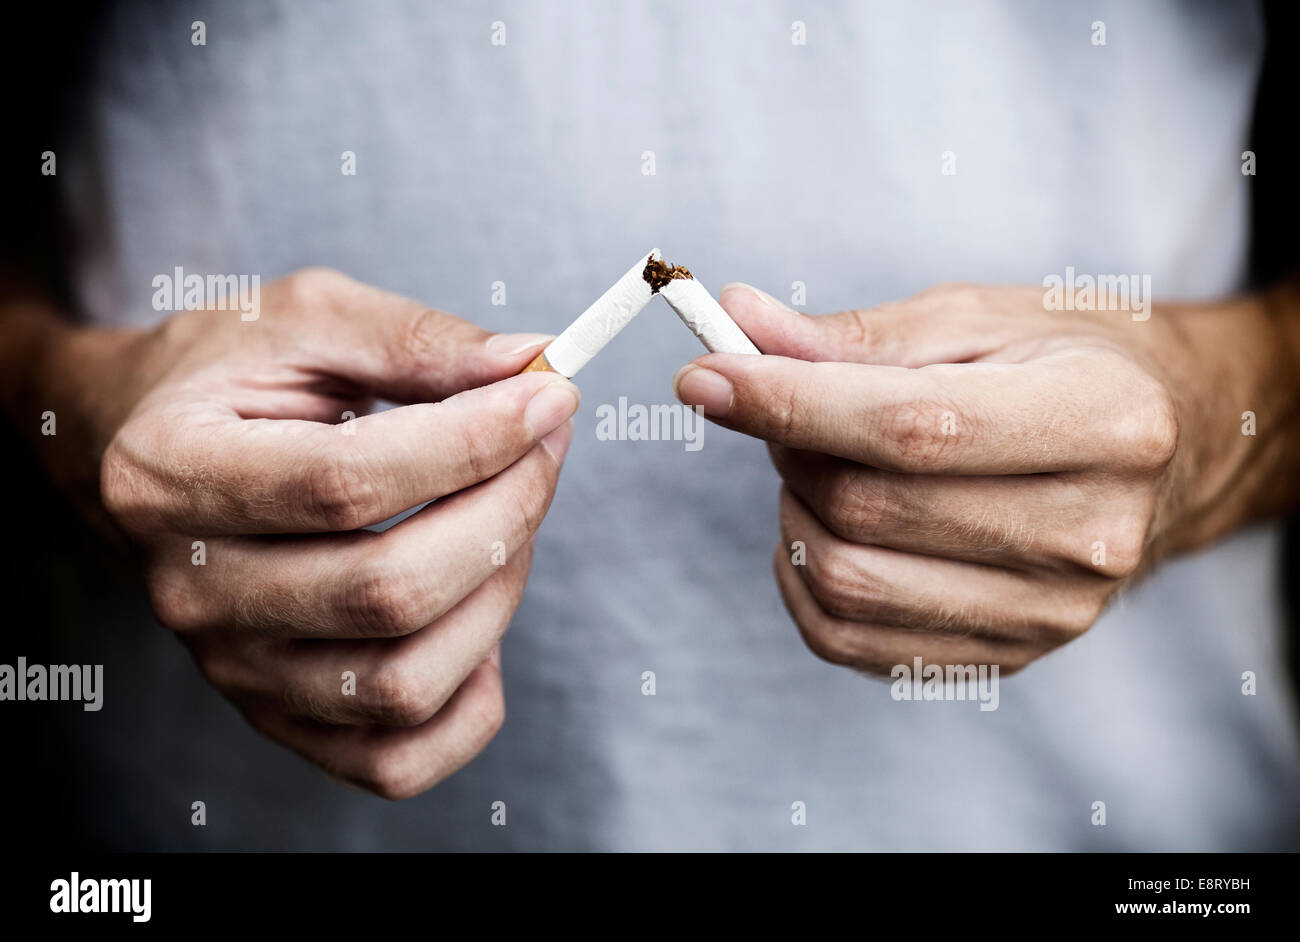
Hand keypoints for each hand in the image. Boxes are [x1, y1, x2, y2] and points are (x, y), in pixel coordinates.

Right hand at [20, 268, 577, 796]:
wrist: (144, 449)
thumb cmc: (230, 376)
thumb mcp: (309, 319)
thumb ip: (417, 340)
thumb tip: (532, 366)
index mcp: (172, 473)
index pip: (346, 483)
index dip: (472, 442)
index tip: (547, 398)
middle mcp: (192, 591)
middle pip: (388, 592)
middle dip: (506, 511)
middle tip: (543, 447)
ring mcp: (233, 669)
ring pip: (407, 683)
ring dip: (499, 595)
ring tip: (510, 519)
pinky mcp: (279, 715)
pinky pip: (400, 760)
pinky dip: (473, 699)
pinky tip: (475, 612)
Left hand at [674, 281, 1294, 674]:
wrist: (1172, 448)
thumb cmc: (1075, 363)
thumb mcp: (979, 319)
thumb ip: (856, 336)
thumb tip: (739, 327)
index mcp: (1104, 422)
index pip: (910, 428)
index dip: (789, 403)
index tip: (705, 376)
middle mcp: (1090, 533)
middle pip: (869, 508)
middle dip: (789, 448)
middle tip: (784, 403)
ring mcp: (1052, 612)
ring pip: (848, 581)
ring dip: (794, 512)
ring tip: (819, 462)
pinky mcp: (1007, 656)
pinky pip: (852, 641)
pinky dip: (802, 582)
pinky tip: (820, 528)